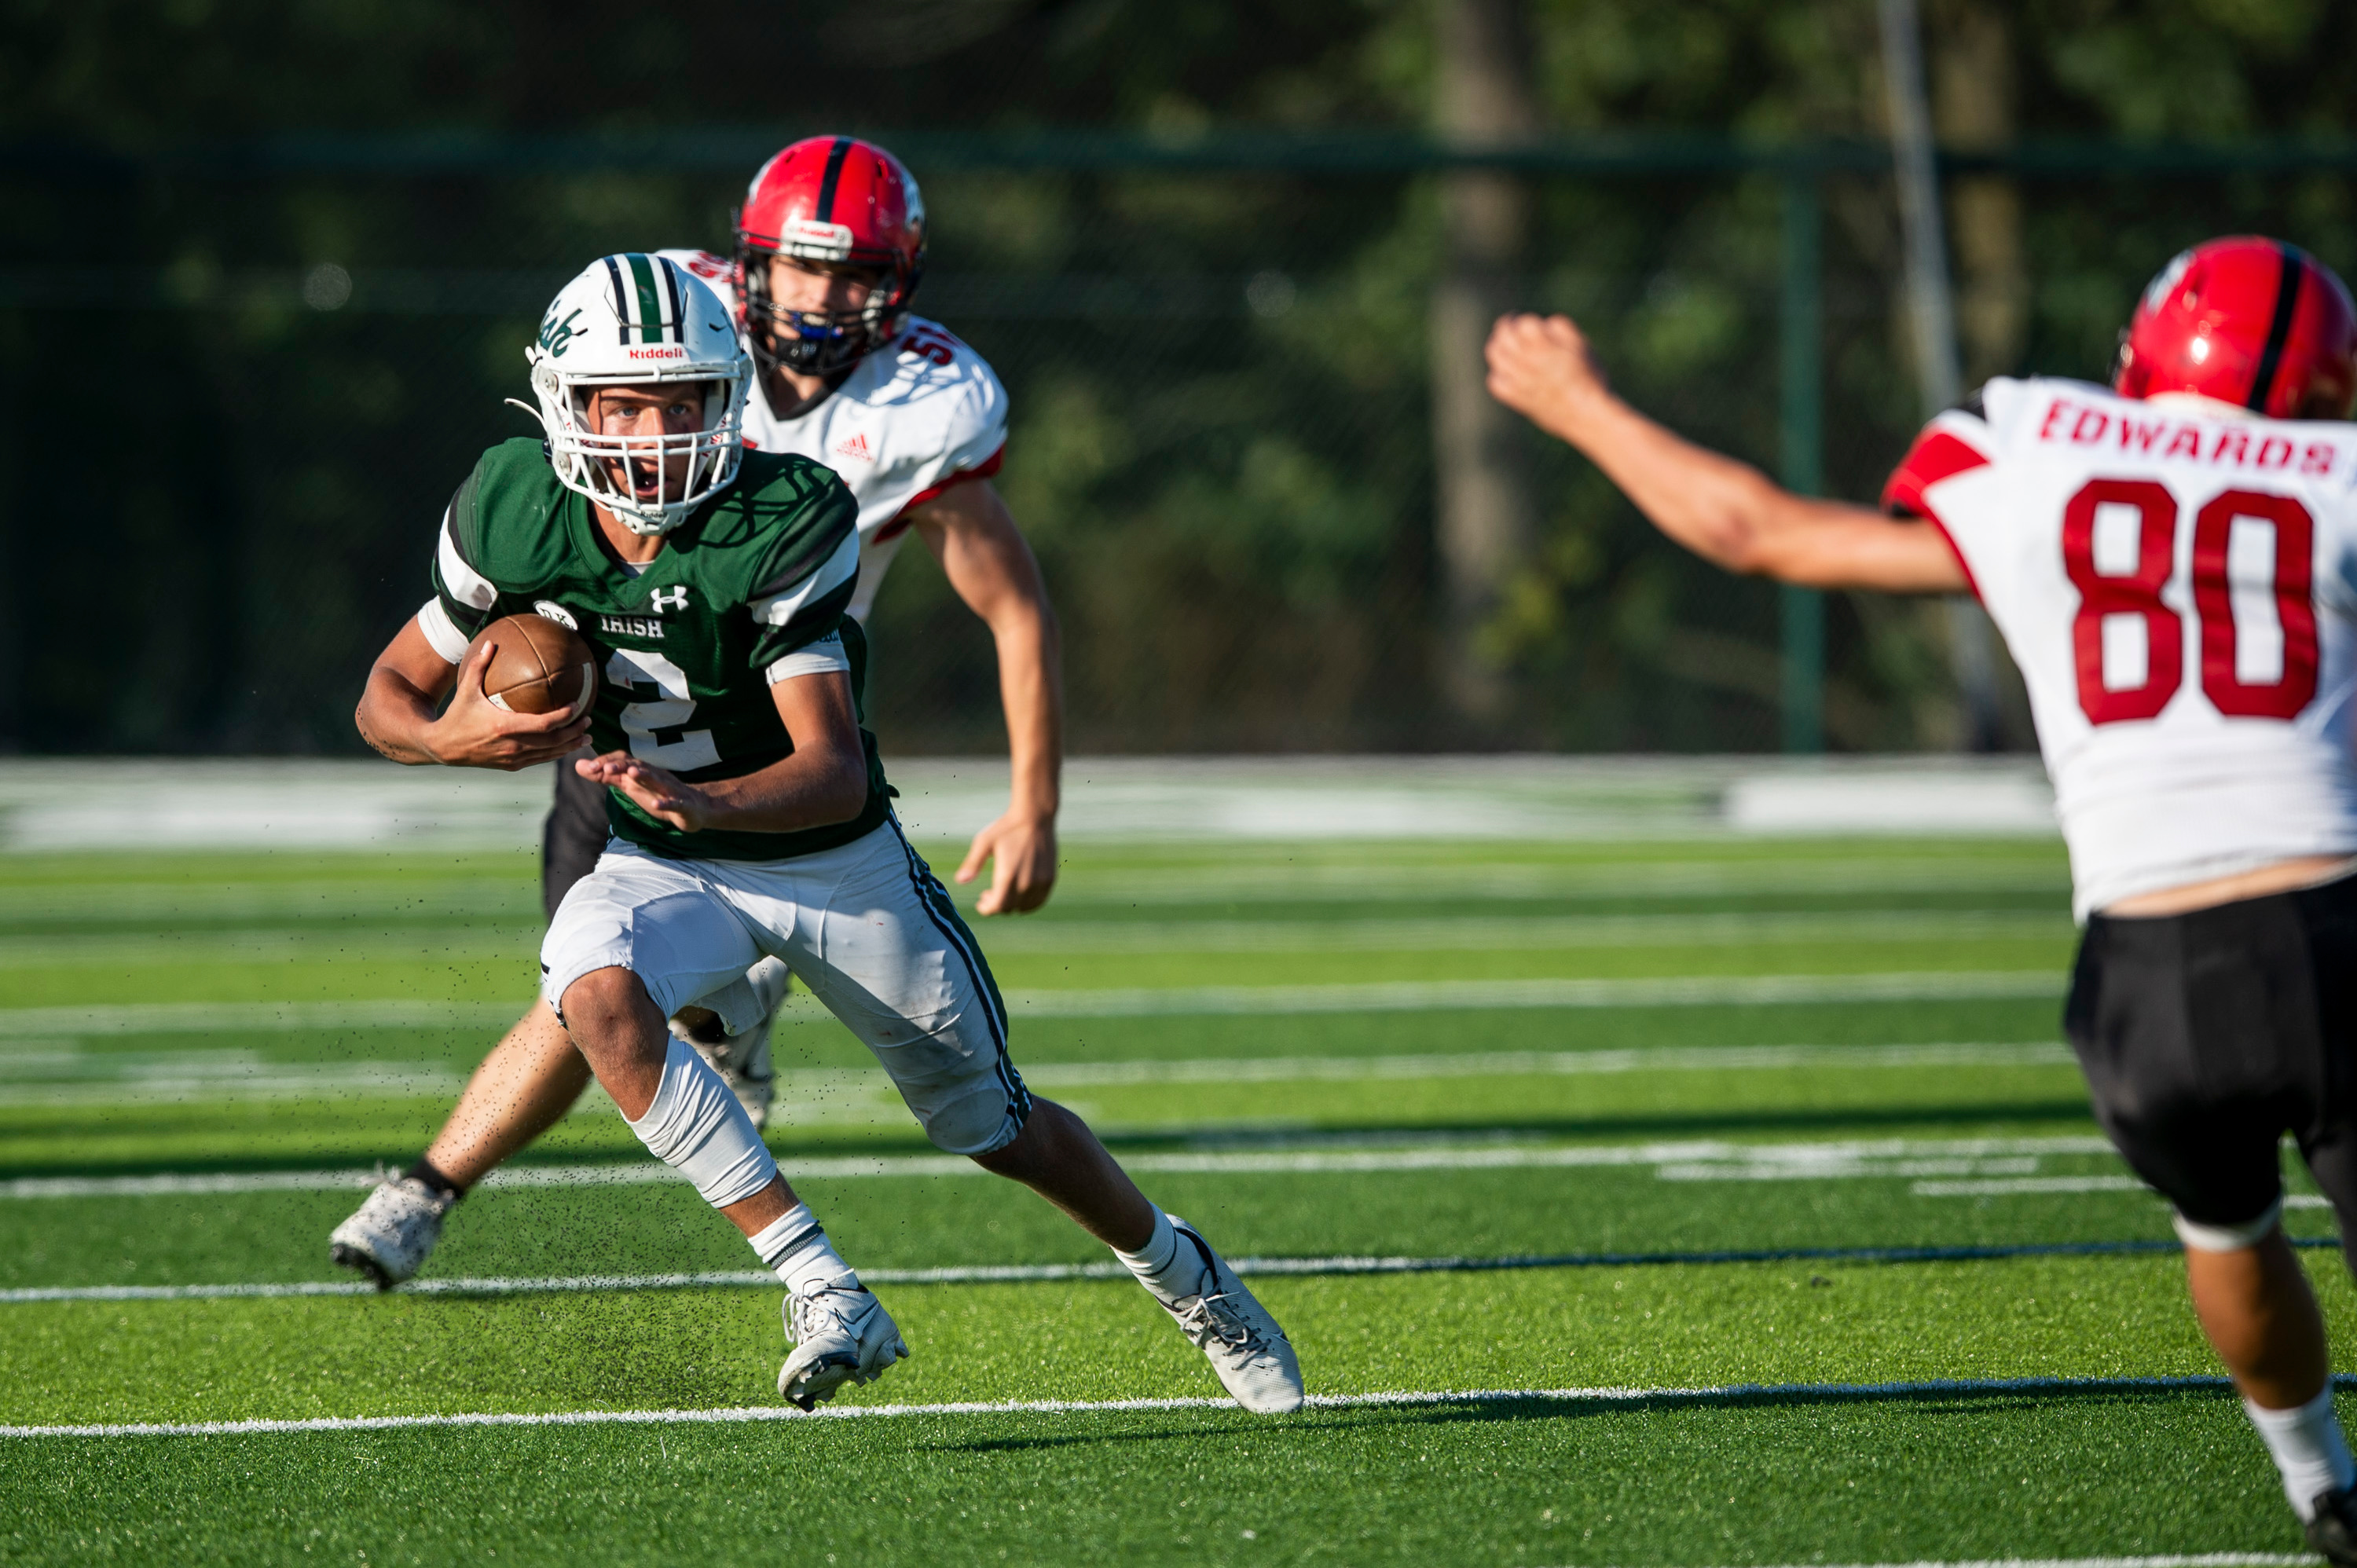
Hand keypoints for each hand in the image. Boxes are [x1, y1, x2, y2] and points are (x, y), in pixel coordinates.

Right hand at [424, 637, 592, 769]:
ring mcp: (513, 759)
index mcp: (505, 726)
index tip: (578, 706)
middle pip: (554, 741)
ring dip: (570, 745)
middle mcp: (512, 746)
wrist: (443, 747)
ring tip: (586, 736)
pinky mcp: (511, 766)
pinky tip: (566, 746)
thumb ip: (479, 666)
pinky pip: (540, 760)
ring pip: (550, 754)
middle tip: (589, 721)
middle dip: (575, 732)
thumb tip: (490, 642)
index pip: (545, 724)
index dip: (565, 716)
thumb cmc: (456, 715)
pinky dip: (555, 754)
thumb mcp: (466, 690)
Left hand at [578, 750, 708, 831]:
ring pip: (657, 779)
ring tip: (631, 773)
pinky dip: (665, 802)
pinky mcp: (682, 804)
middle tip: (604, 767)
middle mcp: (655, 776)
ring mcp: (670, 789)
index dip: (607, 763)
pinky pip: (674, 802)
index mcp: (641, 772)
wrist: (695, 807)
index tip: (588, 767)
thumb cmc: (658, 794)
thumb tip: (578, 765)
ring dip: (644, 775)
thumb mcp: (629, 786)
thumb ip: (606, 776)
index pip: (623, 761)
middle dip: (621, 766)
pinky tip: (656, 803)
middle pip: (637, 766)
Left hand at [955, 809, 1057, 914]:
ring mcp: (1041, 882)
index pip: (997, 907)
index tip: (981, 903)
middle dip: (997, 905)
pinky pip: (1038, 901)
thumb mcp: (984, 842)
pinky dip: (1027, 903)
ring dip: (1013, 905)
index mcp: (1008, 875)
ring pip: (1024, 908)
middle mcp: (1026, 882)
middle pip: (1009, 909)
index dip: (986, 909)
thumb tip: (960, 881)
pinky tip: (1019, 892)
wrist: (1035, 816)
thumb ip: (972, 863)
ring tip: (1005, 893)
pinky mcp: (1050, 878)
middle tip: (989, 894)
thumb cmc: (1006, 828)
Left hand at [1485, 312, 1613, 438]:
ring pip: (1495, 356)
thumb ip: (1563, 328)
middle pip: (1503, 337)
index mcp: (1543, 345)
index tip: (1528, 323)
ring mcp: (1518, 380)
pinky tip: (1506, 372)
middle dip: (1505, 328)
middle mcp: (1526, 361)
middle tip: (1509, 326)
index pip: (1523, 324)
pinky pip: (1495, 382)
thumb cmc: (1589, 378)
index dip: (1524, 320)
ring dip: (1497, 346)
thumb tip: (1545, 323)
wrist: (1585, 414)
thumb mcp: (1583, 346)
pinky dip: (1497, 373)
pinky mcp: (1516, 398)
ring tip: (1504, 344)